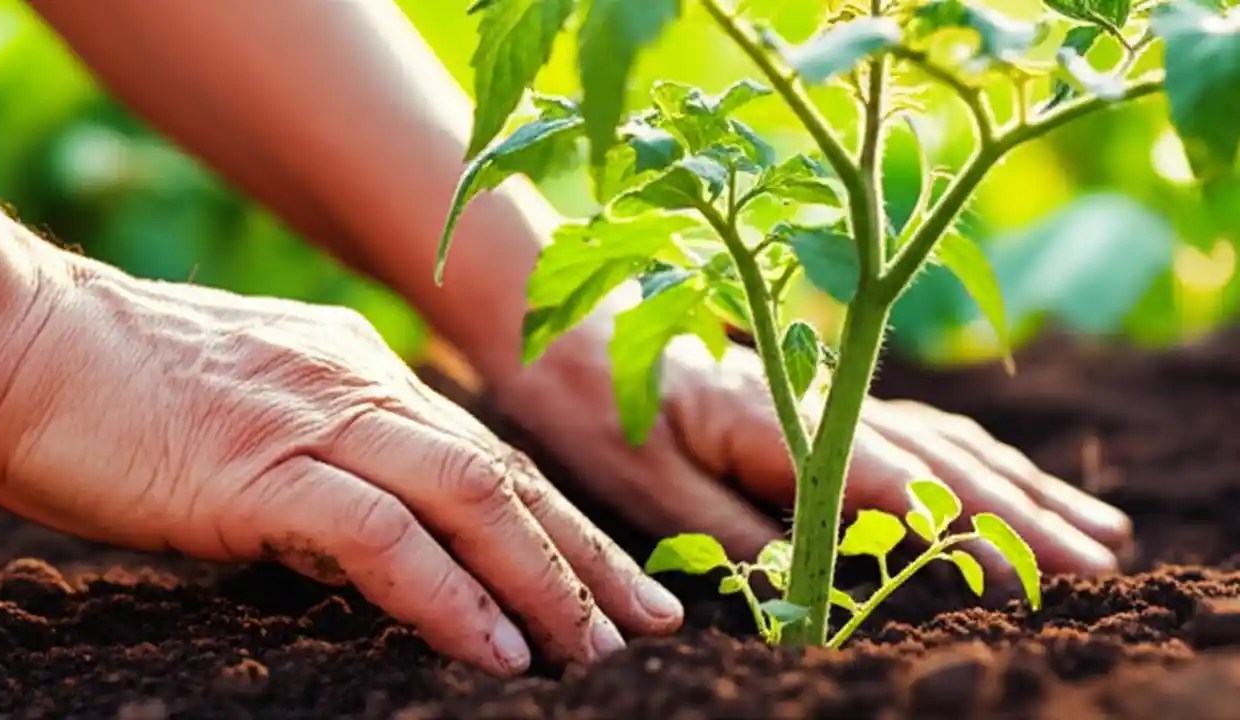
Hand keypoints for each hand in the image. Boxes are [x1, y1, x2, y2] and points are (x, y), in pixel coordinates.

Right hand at [0, 243, 682, 676]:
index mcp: (363, 373)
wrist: (24, 345)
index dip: (562, 523)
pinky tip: (497, 651)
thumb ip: (326, 466)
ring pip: (470, 500)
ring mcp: (318, 422)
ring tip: (596, 654)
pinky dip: (449, 596)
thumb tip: (382, 541)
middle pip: (506, 477)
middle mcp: (362, 387)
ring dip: (543, 582)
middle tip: (655, 622)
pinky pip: (382, 537)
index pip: (489, 456)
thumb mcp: (255, 420)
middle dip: (587, 556)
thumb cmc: (125, 390)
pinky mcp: (264, 468)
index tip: (619, 580)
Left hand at [488, 307, 1131, 580]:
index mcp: (778, 422)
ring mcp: (824, 395)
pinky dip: (977, 458)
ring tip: (1093, 529)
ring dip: (1021, 487)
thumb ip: (729, 531)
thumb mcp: (643, 480)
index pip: (893, 484)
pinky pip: (915, 431)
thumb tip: (808, 589)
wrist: (564, 322)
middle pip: (943, 459)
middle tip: (1102, 564)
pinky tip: (1008, 477)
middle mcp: (818, 400)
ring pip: (944, 441)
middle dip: (1028, 515)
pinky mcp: (819, 399)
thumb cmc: (590, 402)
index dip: (967, 533)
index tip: (1030, 579)